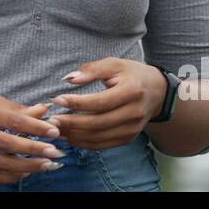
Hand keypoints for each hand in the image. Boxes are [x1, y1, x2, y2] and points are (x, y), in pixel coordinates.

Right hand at [0, 94, 67, 183]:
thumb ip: (17, 109)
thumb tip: (44, 112)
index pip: (13, 120)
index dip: (36, 127)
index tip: (54, 131)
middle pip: (8, 144)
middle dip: (35, 150)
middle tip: (56, 152)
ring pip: (2, 164)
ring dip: (28, 167)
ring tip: (46, 165)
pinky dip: (11, 177)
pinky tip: (26, 173)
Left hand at [47, 58, 167, 149]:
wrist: (157, 92)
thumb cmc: (132, 74)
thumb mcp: (115, 64)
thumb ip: (92, 70)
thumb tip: (70, 79)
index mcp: (132, 91)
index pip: (101, 101)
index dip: (78, 102)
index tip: (57, 99)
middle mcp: (134, 113)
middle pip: (99, 123)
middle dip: (72, 123)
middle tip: (51, 119)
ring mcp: (132, 129)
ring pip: (99, 137)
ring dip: (74, 135)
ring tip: (55, 128)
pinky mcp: (128, 138)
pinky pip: (102, 144)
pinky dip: (83, 142)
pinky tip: (69, 135)